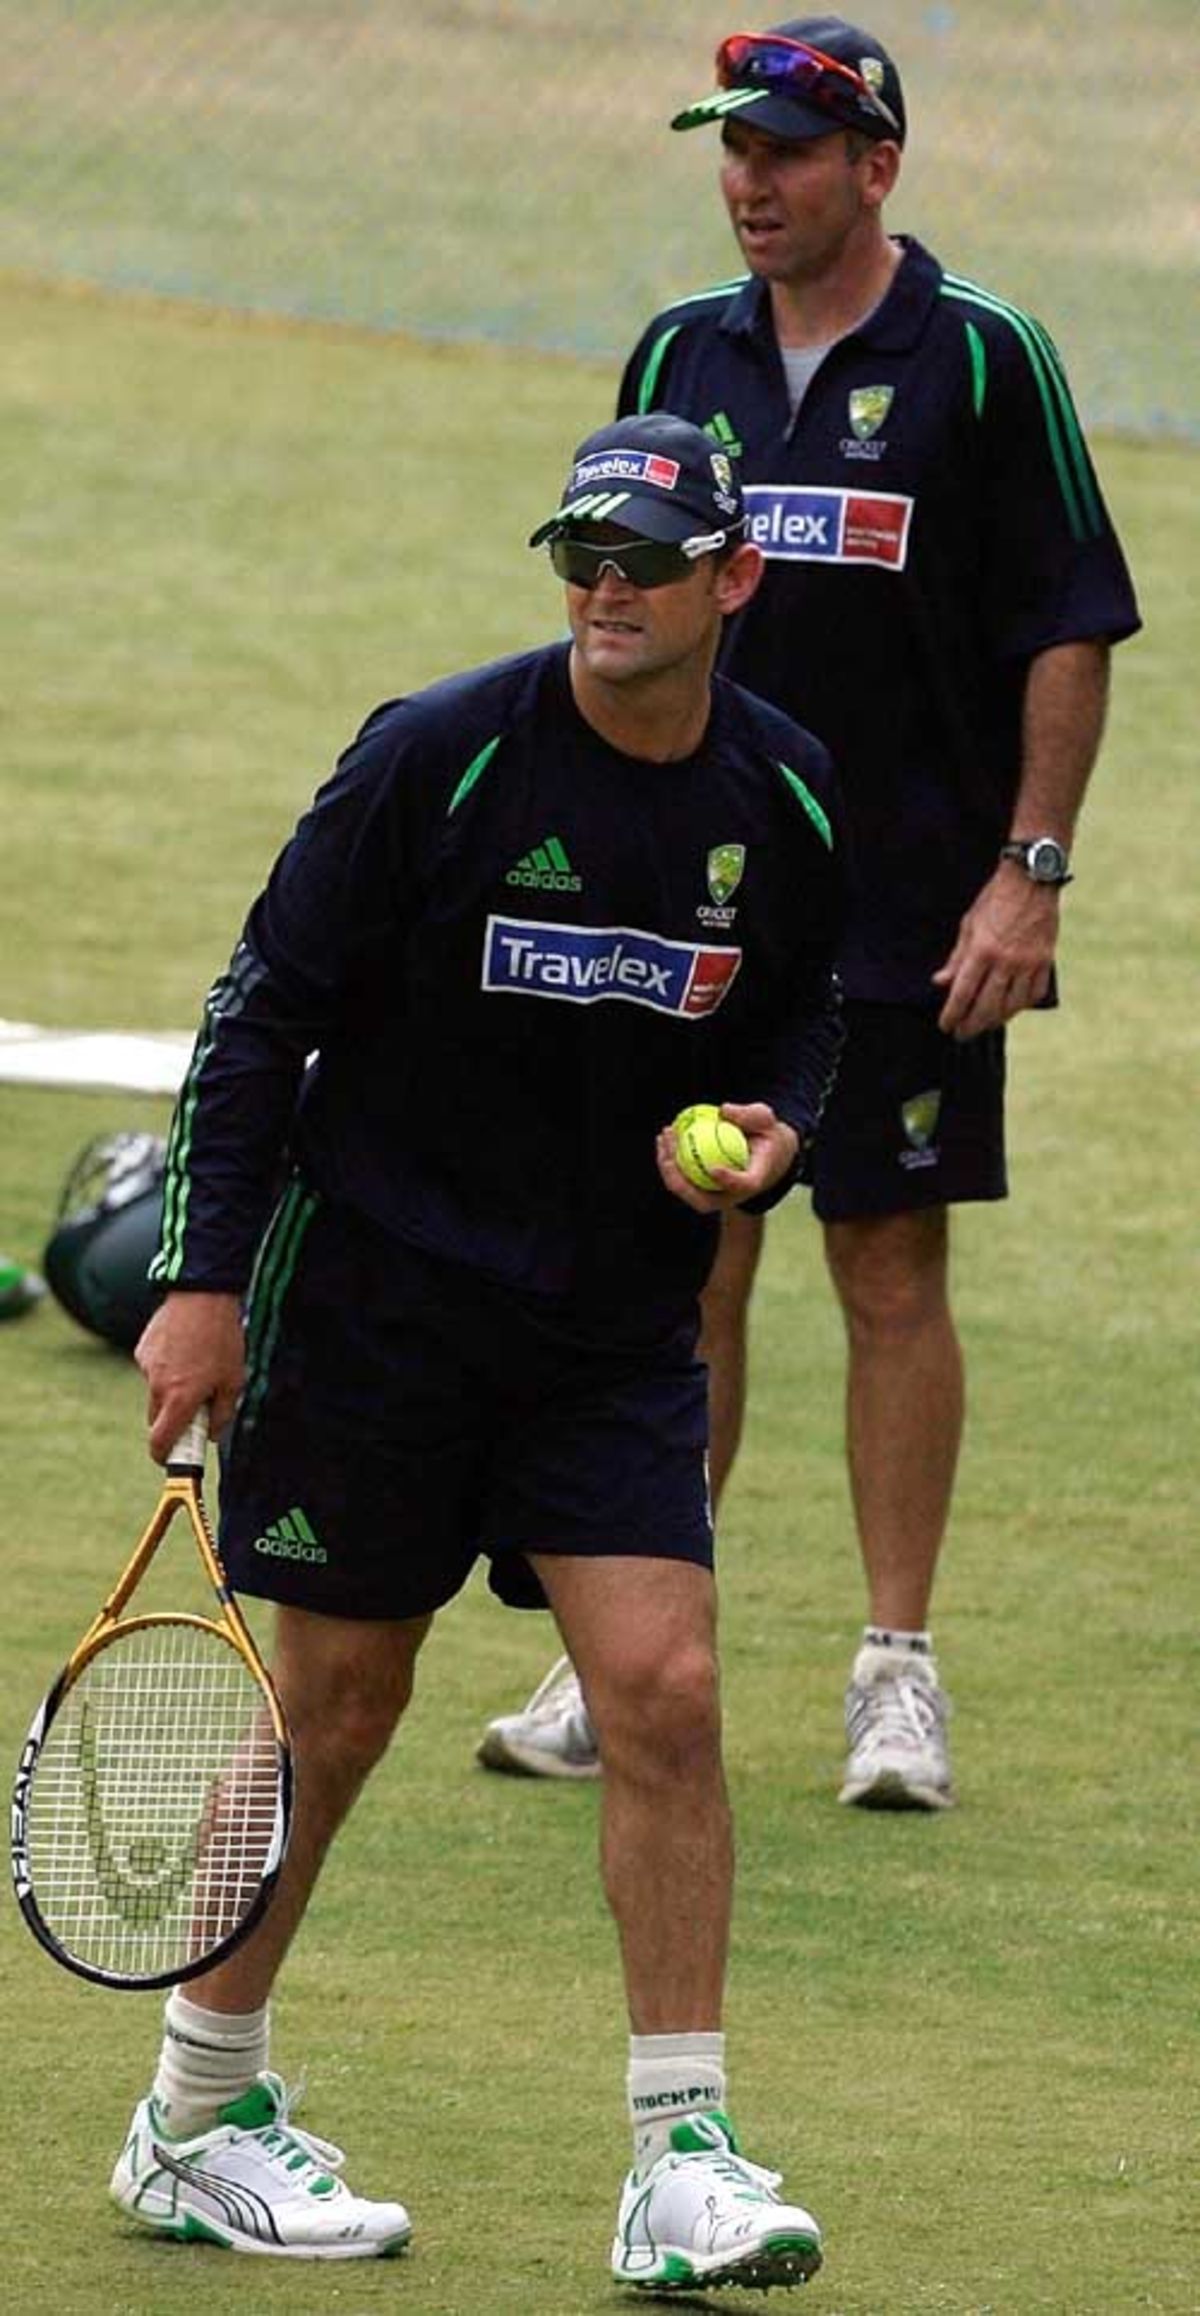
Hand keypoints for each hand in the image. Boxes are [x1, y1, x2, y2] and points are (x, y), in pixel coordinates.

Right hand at [135, 1290, 245, 1462]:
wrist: (202, 1295)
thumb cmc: (223, 1339)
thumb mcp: (234, 1380)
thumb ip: (222, 1413)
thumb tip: (212, 1434)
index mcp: (180, 1399)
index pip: (160, 1442)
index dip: (164, 1457)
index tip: (173, 1458)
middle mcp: (158, 1387)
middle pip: (157, 1420)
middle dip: (173, 1422)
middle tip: (196, 1409)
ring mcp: (147, 1368)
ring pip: (156, 1393)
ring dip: (171, 1392)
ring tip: (197, 1367)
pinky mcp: (142, 1351)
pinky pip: (152, 1371)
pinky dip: (166, 1369)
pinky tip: (185, 1350)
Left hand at [656, 1101, 798, 1213]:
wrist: (764, 1156)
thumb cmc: (765, 1136)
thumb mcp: (767, 1120)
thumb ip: (752, 1115)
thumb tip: (724, 1111)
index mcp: (753, 1182)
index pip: (742, 1185)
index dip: (729, 1180)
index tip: (715, 1168)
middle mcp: (730, 1196)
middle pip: (700, 1198)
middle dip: (679, 1173)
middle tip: (672, 1139)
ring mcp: (713, 1198)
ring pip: (683, 1190)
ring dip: (667, 1165)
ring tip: (665, 1135)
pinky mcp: (701, 1192)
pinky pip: (679, 1180)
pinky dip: (668, 1160)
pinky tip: (664, 1138)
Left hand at [933, 862, 1059, 1038]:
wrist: (1032, 880)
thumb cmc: (995, 900)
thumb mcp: (969, 925)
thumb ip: (956, 958)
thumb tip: (940, 983)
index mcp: (982, 950)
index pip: (963, 993)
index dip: (952, 1014)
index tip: (945, 1025)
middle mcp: (1006, 961)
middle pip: (986, 1007)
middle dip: (970, 1025)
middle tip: (961, 1034)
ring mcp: (1029, 963)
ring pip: (1011, 1006)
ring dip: (995, 1020)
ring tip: (983, 1024)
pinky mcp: (1045, 961)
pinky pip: (1034, 994)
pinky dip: (1021, 1005)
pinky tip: (1010, 1009)